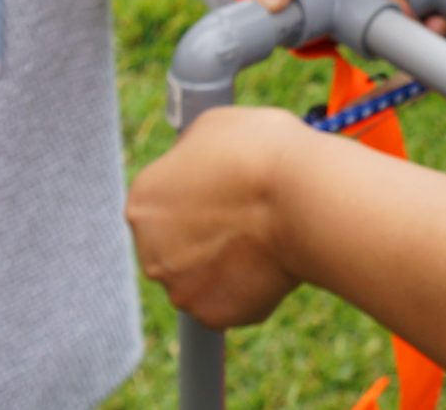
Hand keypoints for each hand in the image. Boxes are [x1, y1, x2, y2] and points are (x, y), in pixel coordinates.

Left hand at [127, 107, 313, 329]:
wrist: (302, 198)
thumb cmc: (262, 152)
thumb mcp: (211, 128)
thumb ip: (189, 155)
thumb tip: (193, 163)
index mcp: (142, 203)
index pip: (158, 205)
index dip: (193, 197)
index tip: (222, 192)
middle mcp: (150, 252)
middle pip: (172, 248)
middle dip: (201, 237)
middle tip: (243, 217)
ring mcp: (181, 289)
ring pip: (199, 279)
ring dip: (224, 265)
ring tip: (263, 238)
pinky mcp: (214, 316)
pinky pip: (229, 301)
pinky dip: (248, 288)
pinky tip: (271, 261)